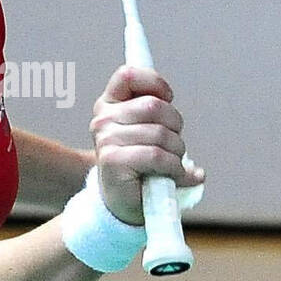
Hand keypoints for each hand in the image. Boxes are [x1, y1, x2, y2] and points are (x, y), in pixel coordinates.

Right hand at [89, 65, 204, 225]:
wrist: (122, 205)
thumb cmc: (139, 166)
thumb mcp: (146, 132)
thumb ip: (154, 111)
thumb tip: (168, 96)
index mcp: (109, 105)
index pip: (129, 75)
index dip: (155, 83)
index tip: (168, 98)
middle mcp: (103, 119)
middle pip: (154, 106)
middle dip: (175, 126)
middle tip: (173, 145)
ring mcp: (106, 140)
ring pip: (160, 134)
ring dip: (176, 152)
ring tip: (171, 165)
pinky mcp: (114, 161)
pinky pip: (158, 156)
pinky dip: (174, 168)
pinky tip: (172, 176)